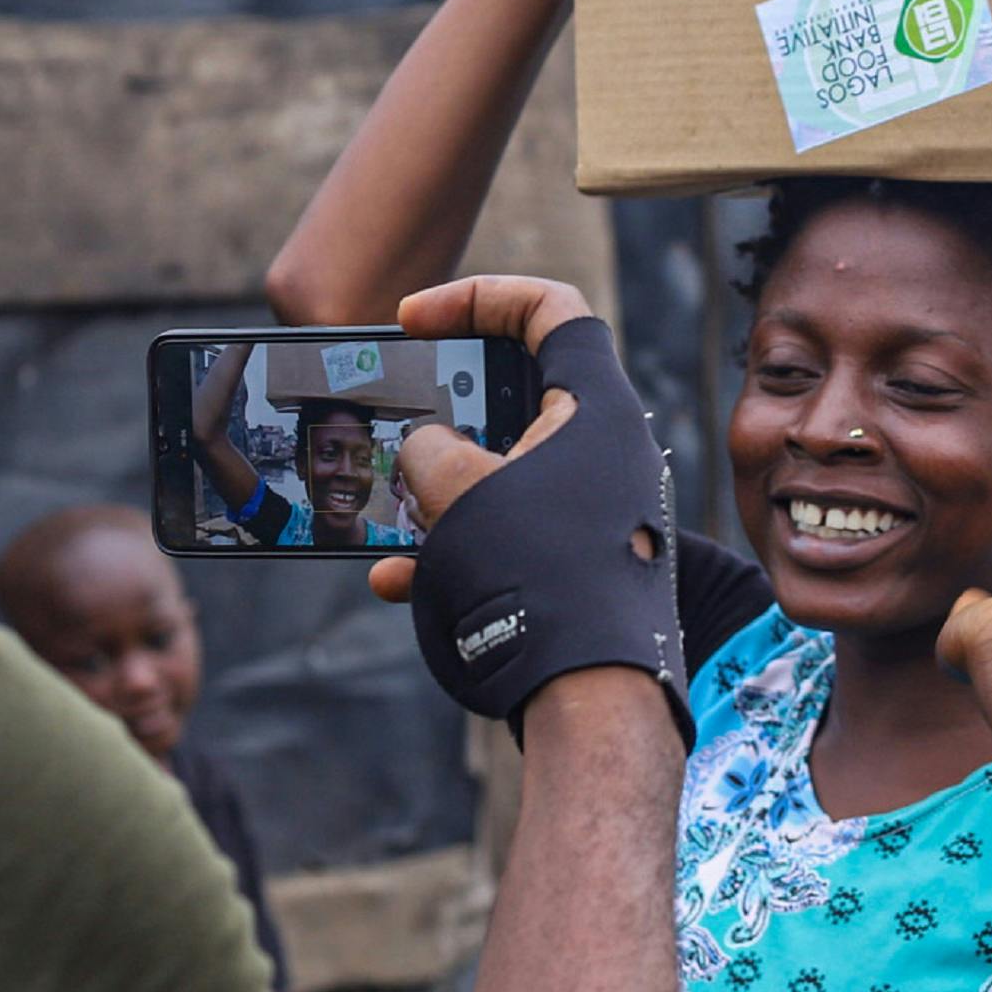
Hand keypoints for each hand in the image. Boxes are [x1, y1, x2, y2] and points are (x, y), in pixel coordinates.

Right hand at [364, 277, 597, 607]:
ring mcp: (593, 507)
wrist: (590, 694)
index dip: (479, 297)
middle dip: (444, 408)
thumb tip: (430, 453)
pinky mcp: (578, 561)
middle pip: (518, 395)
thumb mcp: (456, 488)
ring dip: (437, 485)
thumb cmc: (534, 574)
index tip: (415, 320)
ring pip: (502, 471)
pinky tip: (393, 577)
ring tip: (386, 503)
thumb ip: (429, 448)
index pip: (550, 309)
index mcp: (595, 407)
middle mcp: (605, 450)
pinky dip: (452, 548)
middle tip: (397, 416)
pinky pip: (508, 534)